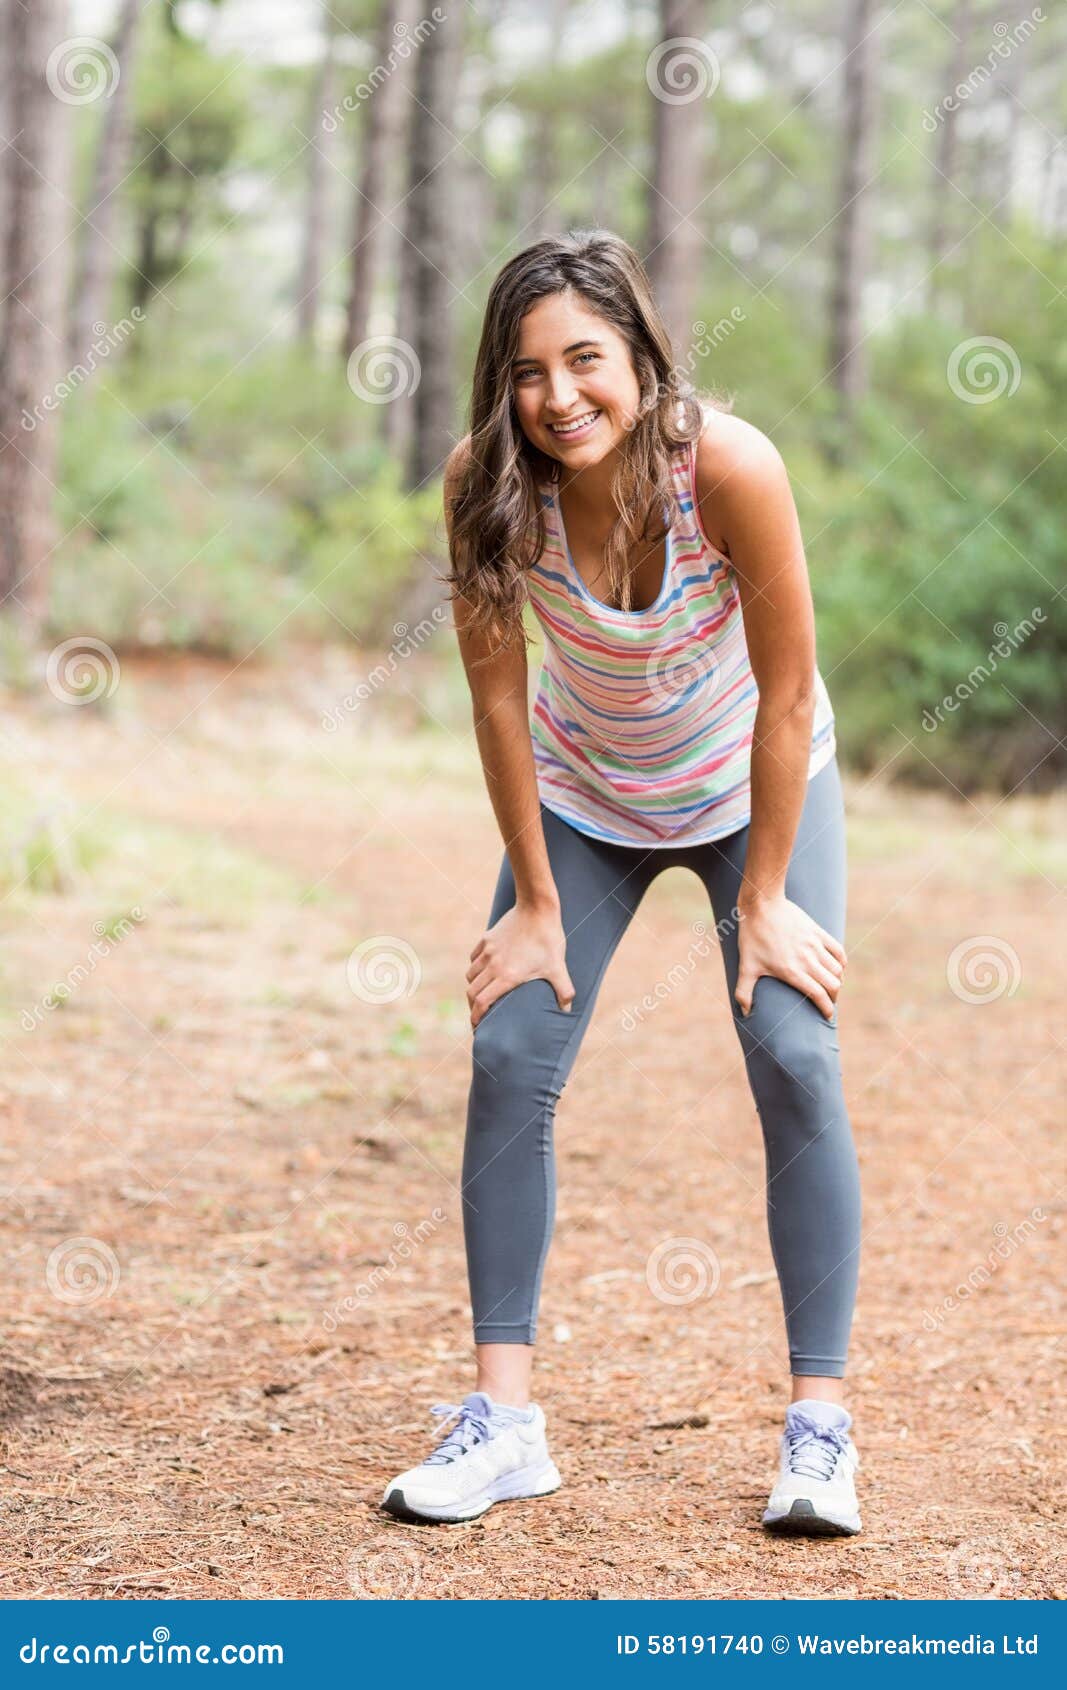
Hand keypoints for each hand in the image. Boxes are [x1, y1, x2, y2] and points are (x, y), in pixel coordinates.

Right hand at [466, 902, 574, 1029]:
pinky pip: (474, 958)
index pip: (482, 1003)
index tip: (477, 1026)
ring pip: (471, 975)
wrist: (537, 908)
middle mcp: (492, 965)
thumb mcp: (558, 967)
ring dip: (474, 987)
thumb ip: (564, 990)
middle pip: (472, 992)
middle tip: (479, 1014)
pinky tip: (484, 970)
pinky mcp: (487, 939)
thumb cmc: (548, 939)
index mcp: (507, 976)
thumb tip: (567, 1010)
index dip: (476, 1018)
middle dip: (473, 1006)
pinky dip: (475, 968)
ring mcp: (488, 951)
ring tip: (482, 993)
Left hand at [734, 892, 846, 1020]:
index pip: (818, 995)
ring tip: (831, 986)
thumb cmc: (752, 936)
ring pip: (837, 969)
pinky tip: (838, 968)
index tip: (827, 1016)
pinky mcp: (818, 932)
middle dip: (833, 997)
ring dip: (837, 980)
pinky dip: (841, 962)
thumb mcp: (746, 966)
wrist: (762, 905)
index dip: (826, 1009)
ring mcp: (814, 945)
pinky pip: (838, 950)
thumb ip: (744, 992)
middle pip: (833, 984)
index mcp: (792, 971)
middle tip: (828, 1001)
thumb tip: (744, 1013)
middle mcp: (807, 960)